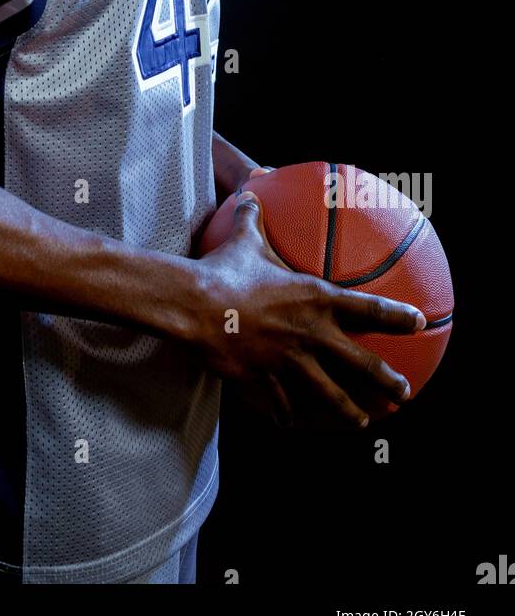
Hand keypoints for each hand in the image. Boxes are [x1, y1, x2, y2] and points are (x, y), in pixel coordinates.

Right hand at [191, 190, 424, 429]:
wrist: (197, 305)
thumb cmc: (224, 269)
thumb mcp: (244, 240)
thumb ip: (253, 219)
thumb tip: (250, 191)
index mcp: (316, 298)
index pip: (369, 308)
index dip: (398, 316)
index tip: (418, 322)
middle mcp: (312, 332)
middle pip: (362, 363)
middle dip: (387, 381)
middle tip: (402, 393)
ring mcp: (291, 361)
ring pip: (330, 394)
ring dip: (348, 411)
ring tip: (361, 422)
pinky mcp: (266, 380)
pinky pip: (283, 404)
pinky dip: (289, 416)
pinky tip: (292, 424)